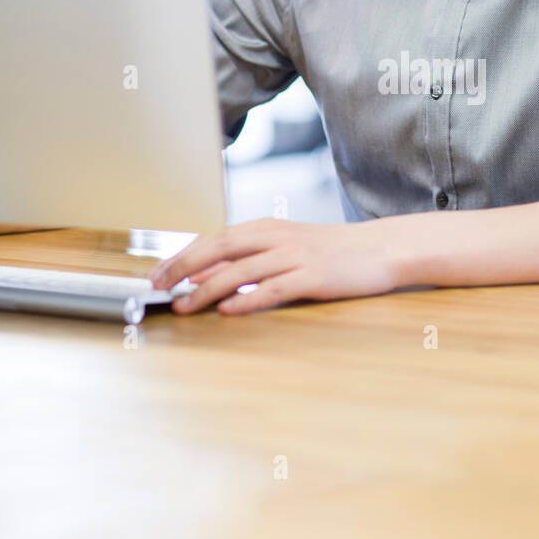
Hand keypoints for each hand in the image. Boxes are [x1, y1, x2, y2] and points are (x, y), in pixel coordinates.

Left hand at [147, 218, 402, 315]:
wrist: (381, 249)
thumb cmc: (333, 251)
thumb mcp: (288, 246)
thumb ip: (252, 257)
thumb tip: (210, 274)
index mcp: (267, 228)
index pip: (214, 238)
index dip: (183, 255)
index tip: (158, 274)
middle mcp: (276, 237)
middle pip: (219, 248)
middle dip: (184, 267)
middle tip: (158, 287)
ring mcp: (295, 256)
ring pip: (241, 270)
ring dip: (207, 288)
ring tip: (185, 306)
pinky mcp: (313, 277)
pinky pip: (274, 288)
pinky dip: (248, 299)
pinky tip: (229, 311)